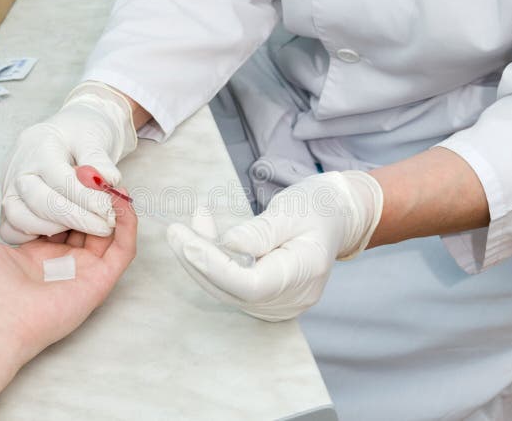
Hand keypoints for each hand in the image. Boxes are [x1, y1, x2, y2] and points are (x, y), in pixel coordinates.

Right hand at [0, 82, 136, 243]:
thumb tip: (109, 181)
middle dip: (75, 217)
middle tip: (104, 225)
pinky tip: (62, 232)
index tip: (110, 210)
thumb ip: (100, 161)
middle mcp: (19, 167)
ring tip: (87, 226)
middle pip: (39, 201)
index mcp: (39, 145)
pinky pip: (11, 228)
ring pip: (20, 218)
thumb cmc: (81, 133)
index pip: (60, 179)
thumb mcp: (95, 137)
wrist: (69, 133)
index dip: (87, 198)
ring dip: (56, 228)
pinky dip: (34, 234)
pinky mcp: (11, 204)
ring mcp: (10, 187)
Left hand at [0, 174, 137, 364]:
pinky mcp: (100, 281)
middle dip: (93, 197)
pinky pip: (123, 251)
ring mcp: (84, 271)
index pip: (62, 217)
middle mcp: (64, 261)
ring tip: (113, 182)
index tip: (73, 171)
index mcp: (37, 251)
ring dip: (114, 207)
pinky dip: (128, 226)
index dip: (68, 194)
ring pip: (109, 234)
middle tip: (96, 172)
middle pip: (87, 222)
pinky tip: (122, 203)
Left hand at [167, 171, 382, 321]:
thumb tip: (227, 246)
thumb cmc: (318, 208)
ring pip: (226, 288)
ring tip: (181, 229)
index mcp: (304, 273)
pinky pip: (232, 284)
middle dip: (198, 260)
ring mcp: (278, 302)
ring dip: (200, 259)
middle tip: (174, 231)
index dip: (215, 266)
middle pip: (232, 289)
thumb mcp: (291, 211)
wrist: (336, 217)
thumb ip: (259, 232)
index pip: (250, 284)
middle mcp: (290, 298)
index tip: (187, 242)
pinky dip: (213, 261)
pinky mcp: (266, 298)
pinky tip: (201, 234)